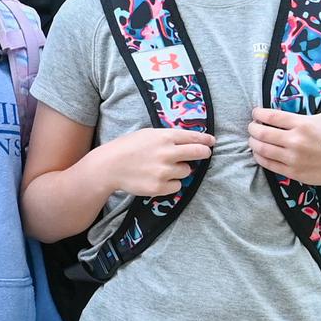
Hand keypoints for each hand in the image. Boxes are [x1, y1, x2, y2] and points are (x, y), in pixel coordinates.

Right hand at [94, 128, 214, 196]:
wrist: (109, 166)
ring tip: (163, 168)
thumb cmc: (127, 147)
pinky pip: (178, 186)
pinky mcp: (160, 186)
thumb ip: (168, 137)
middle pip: (198, 153)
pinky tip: (158, 178)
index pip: (194, 137)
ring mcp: (164, 171)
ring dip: (180, 170)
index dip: (206, 140)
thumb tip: (189, 140)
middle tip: (203, 154)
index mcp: (164, 137)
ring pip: (187, 171)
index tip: (211, 142)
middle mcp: (167, 153)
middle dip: (203, 153)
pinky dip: (171, 182)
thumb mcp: (147, 134)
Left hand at [247, 105, 320, 185]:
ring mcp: (293, 157)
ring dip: (253, 142)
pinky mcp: (292, 171)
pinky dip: (259, 156)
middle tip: (252, 126)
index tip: (255, 113)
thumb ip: (314, 103)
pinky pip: (267, 163)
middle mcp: (296, 141)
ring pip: (262, 148)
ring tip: (253, 138)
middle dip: (252, 128)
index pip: (271, 116)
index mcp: (303, 124)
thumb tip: (304, 87)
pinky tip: (258, 152)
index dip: (258, 113)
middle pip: (262, 132)